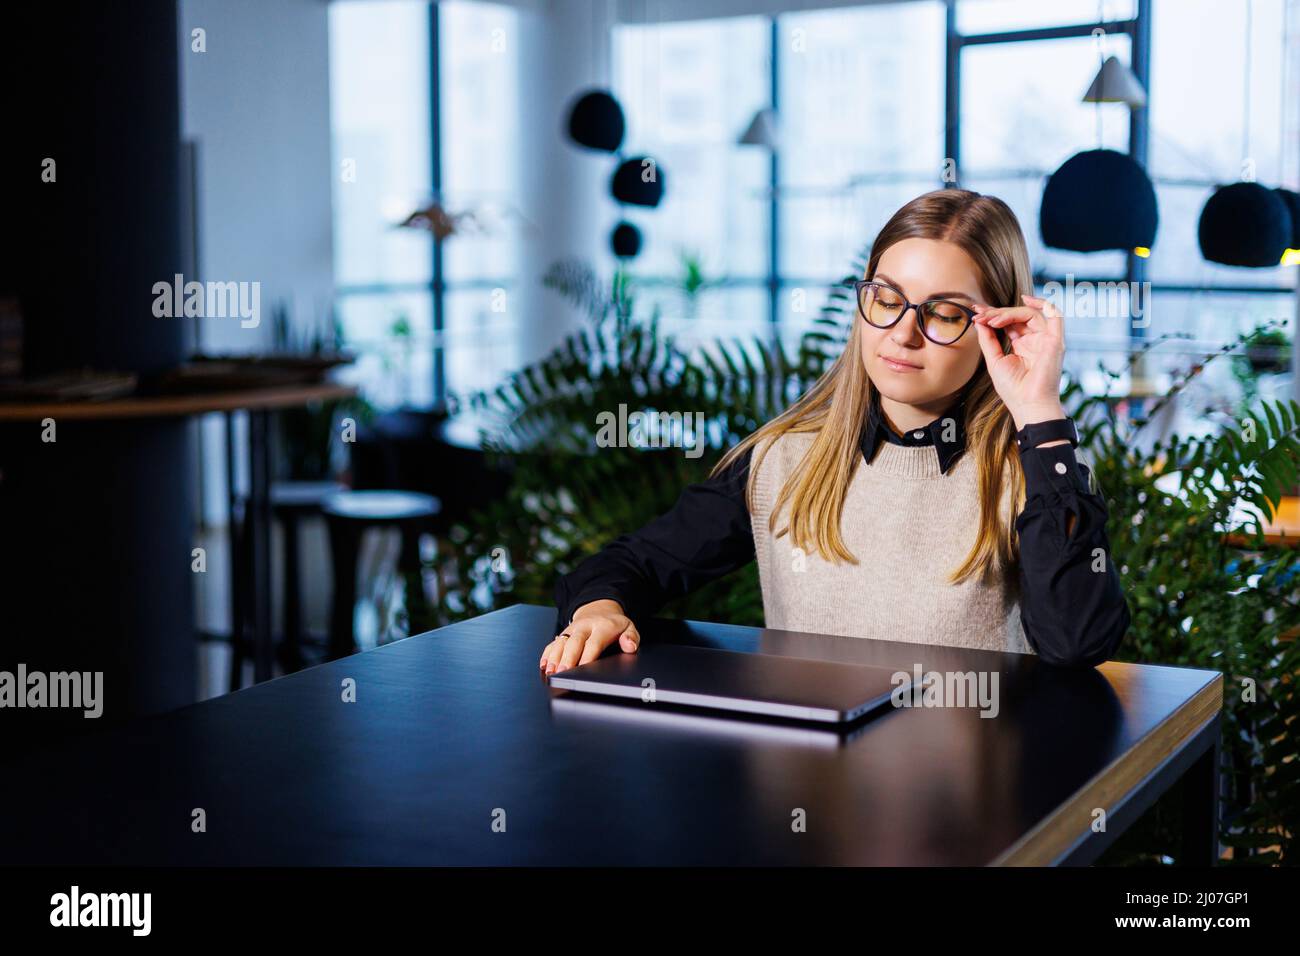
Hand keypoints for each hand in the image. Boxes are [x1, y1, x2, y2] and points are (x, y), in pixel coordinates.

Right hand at [540, 599, 640, 674]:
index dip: (588, 655)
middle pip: (574, 643)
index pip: (594, 642)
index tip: (583, 667)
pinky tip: (544, 665)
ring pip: (561, 643)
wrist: (599, 608)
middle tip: (563, 672)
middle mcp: (584, 627)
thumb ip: (631, 637)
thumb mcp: (628, 627)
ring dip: (555, 657)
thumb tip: (630, 646)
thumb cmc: (614, 624)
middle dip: (568, 658)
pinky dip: (547, 654)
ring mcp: (572, 630)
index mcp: (602, 626)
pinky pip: (553, 643)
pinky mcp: (563, 634)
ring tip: (551, 671)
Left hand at [971, 294, 1067, 429]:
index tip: (976, 313)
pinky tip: (1025, 299)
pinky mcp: (1055, 341)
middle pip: (1017, 316)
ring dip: (1009, 312)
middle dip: (997, 312)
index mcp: (1023, 345)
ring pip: (1030, 313)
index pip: (1009, 323)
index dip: (993, 315)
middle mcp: (1036, 340)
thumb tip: (980, 321)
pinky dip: (1042, 304)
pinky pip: (1055, 315)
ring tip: (992, 318)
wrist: (1028, 405)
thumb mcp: (994, 360)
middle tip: (980, 314)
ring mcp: (1046, 339)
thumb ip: (988, 340)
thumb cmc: (1013, 389)